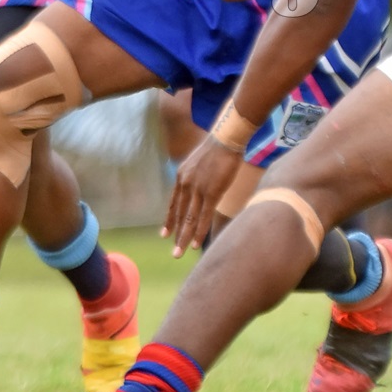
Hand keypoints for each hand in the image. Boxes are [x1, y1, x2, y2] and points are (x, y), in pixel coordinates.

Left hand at [163, 134, 245, 256]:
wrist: (226, 138)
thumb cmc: (218, 148)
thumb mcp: (200, 162)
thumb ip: (196, 176)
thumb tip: (201, 184)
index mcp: (181, 176)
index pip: (173, 204)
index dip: (170, 220)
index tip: (165, 234)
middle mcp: (185, 184)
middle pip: (179, 214)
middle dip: (176, 234)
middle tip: (173, 251)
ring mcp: (197, 189)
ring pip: (189, 219)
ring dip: (184, 238)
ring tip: (179, 253)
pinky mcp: (211, 193)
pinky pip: (203, 217)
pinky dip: (198, 232)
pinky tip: (196, 244)